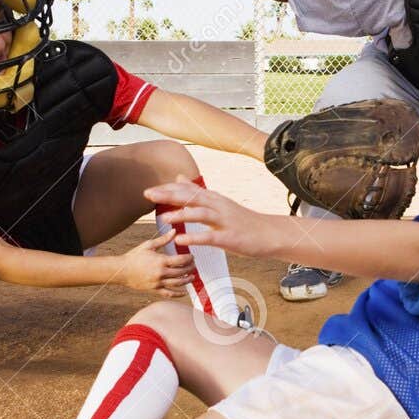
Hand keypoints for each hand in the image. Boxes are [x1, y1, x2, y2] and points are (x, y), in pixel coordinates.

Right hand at [115, 229, 194, 296]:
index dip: (189, 258)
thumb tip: (174, 231)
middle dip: (190, 268)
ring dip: (187, 280)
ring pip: (177, 283)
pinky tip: (184, 292)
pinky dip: (178, 294)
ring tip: (192, 277)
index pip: (181, 260)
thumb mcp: (149, 245)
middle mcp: (161, 273)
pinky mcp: (154, 289)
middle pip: (181, 272)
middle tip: (193, 265)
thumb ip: (163, 239)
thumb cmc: (134, 256)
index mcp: (160, 260)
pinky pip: (169, 293)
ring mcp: (158, 282)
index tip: (192, 256)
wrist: (121, 270)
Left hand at [145, 177, 283, 258]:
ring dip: (181, 215)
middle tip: (148, 195)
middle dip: (168, 195)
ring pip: (200, 214)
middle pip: (191, 197)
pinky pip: (210, 237)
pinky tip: (181, 240)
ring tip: (163, 218)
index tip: (149, 190)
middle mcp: (218, 206)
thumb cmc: (243, 221)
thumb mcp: (219, 203)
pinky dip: (194, 237)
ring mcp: (225, 221)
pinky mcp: (230, 237)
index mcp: (214, 199)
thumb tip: (179, 178)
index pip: (188, 190)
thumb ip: (198, 192)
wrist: (270, 234)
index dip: (168, 189)